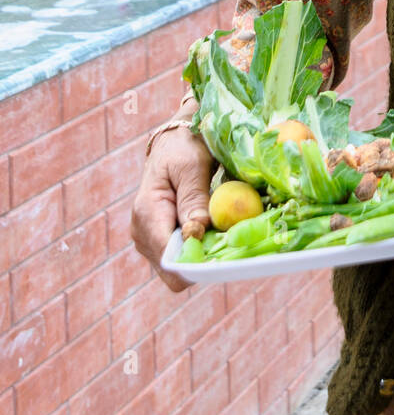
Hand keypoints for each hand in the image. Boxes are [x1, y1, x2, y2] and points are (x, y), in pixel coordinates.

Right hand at [131, 125, 214, 291]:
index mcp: (148, 214)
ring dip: (202, 256)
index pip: (167, 258)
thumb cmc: (182, 149)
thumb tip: (197, 232)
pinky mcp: (160, 241)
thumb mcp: (192, 167)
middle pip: (172, 271)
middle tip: (229, 242)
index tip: (222, 253)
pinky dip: (199, 251)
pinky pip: (181, 258)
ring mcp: (150, 240)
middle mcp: (143, 234)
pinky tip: (214, 233)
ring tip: (222, 233)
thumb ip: (194, 199)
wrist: (172, 144)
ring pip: (178, 268)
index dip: (195, 262)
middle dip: (201, 262)